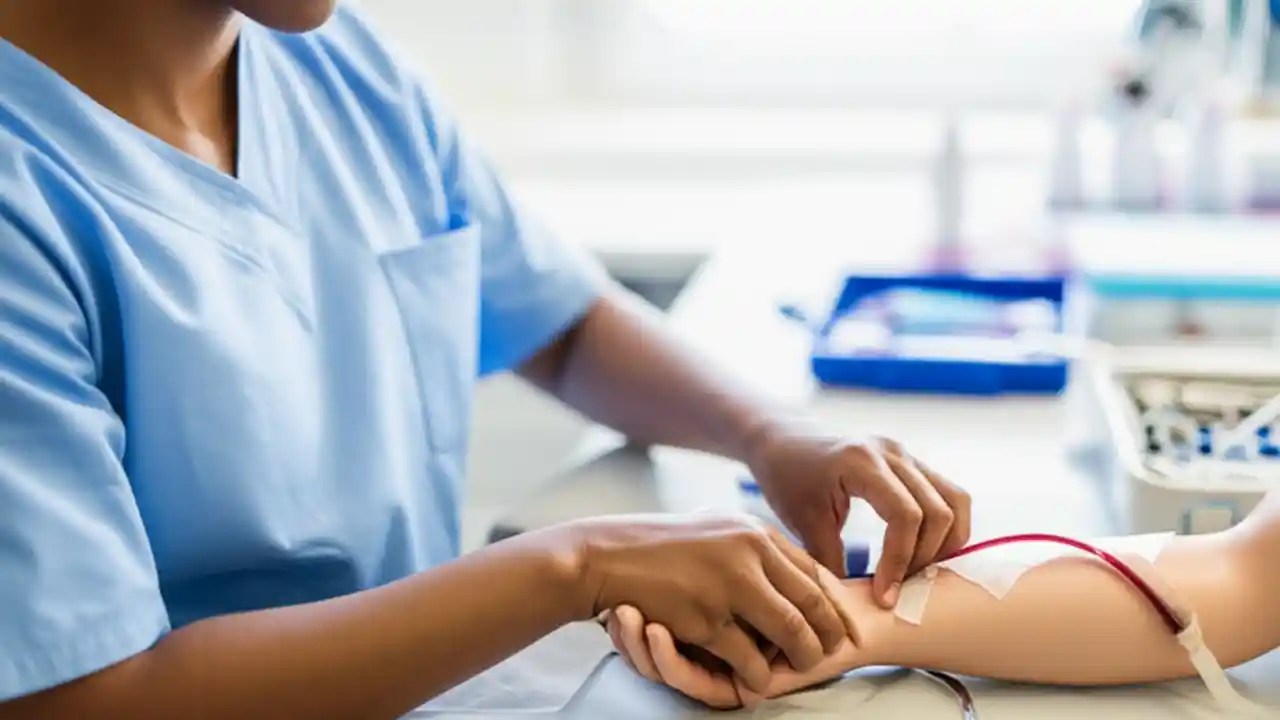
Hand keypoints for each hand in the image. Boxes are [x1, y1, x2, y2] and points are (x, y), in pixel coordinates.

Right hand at [567, 514, 847, 692]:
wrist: (607, 555)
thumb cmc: (662, 545)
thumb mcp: (716, 530)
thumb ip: (753, 548)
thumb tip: (792, 571)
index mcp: (753, 532)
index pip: (811, 570)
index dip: (832, 600)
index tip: (843, 621)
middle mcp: (748, 552)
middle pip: (811, 600)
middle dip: (829, 630)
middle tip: (836, 650)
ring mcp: (728, 584)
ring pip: (790, 631)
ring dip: (802, 656)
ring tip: (805, 667)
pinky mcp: (705, 617)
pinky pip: (749, 657)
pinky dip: (760, 674)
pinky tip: (761, 681)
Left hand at [745, 423, 970, 606]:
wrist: (783, 441)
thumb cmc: (787, 478)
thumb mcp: (802, 522)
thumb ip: (832, 560)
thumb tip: (860, 605)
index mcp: (861, 461)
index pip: (905, 516)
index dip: (900, 561)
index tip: (884, 596)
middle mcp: (892, 452)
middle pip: (938, 511)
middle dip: (924, 558)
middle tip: (900, 587)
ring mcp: (906, 454)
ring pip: (955, 501)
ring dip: (945, 543)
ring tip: (917, 573)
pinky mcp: (912, 462)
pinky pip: (948, 495)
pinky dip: (946, 528)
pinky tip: (923, 553)